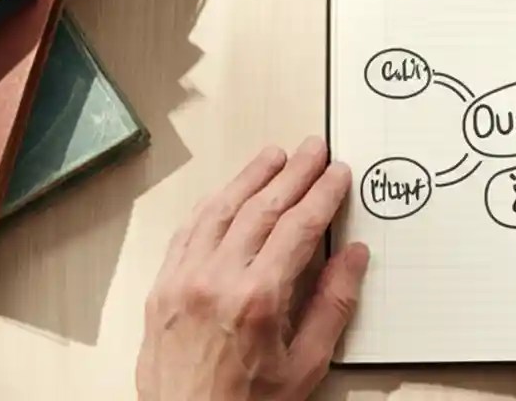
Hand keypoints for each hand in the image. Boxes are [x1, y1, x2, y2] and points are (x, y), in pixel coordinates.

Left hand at [137, 137, 368, 400]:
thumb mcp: (306, 365)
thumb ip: (333, 305)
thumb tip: (353, 254)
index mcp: (257, 300)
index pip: (298, 228)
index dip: (322, 195)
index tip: (338, 174)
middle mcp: (216, 281)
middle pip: (261, 209)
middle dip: (293, 174)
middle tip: (313, 149)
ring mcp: (183, 281)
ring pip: (220, 211)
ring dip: (250, 177)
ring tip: (274, 156)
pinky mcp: (162, 289)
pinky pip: (188, 232)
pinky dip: (212, 204)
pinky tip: (228, 191)